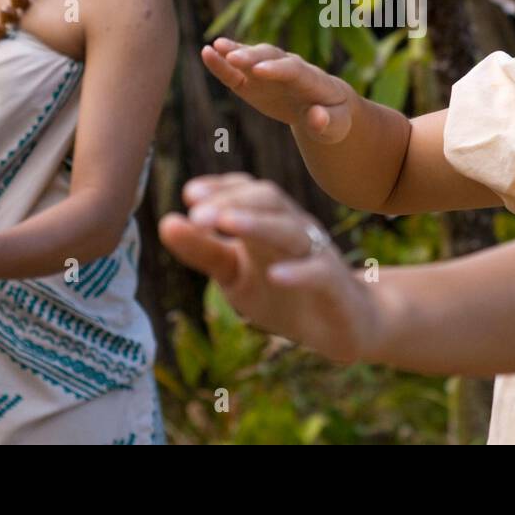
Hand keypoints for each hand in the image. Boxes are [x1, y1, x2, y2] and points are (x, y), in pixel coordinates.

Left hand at [158, 173, 381, 362]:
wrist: (348, 326)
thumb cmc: (286, 293)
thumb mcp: (237, 275)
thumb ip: (204, 251)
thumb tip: (165, 222)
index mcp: (270, 222)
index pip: (248, 191)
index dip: (222, 188)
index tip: (189, 194)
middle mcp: (295, 229)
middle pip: (269, 201)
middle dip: (232, 202)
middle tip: (197, 214)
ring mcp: (318, 254)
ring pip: (290, 230)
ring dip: (258, 224)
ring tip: (226, 225)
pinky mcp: (336, 286)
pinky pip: (319, 272)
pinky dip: (297, 272)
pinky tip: (274, 276)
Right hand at [200, 38, 353, 143]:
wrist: (325, 108)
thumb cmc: (334, 118)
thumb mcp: (337, 126)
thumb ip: (328, 122)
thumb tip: (316, 118)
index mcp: (313, 80)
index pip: (294, 71)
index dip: (277, 70)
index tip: (259, 71)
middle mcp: (290, 68)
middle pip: (271, 58)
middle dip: (252, 58)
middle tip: (233, 57)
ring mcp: (270, 72)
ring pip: (253, 58)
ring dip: (235, 52)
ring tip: (215, 47)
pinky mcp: (254, 81)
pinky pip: (237, 72)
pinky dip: (222, 63)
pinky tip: (207, 53)